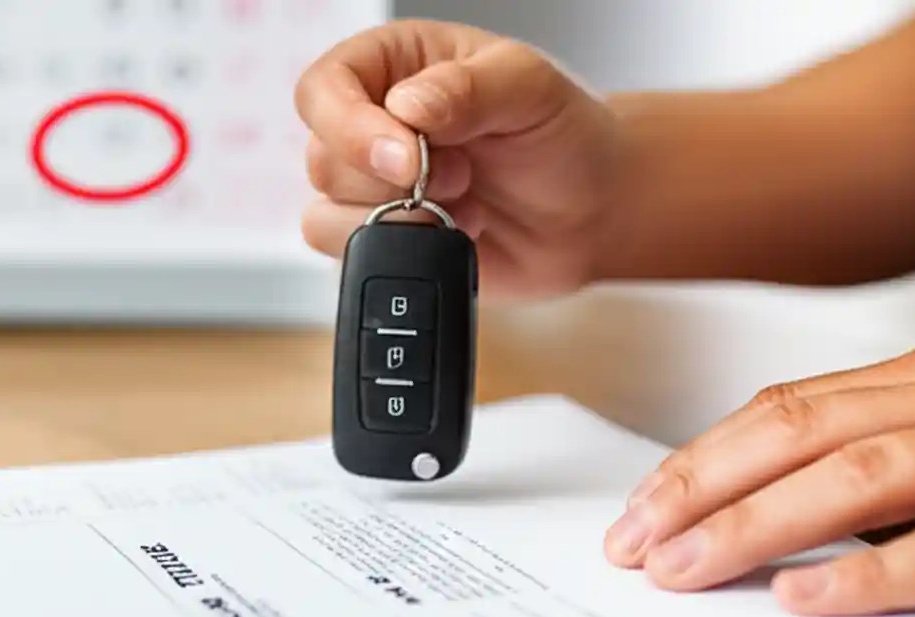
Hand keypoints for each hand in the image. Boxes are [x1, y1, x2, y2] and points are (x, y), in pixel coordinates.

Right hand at [294, 20, 619, 298]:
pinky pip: (350, 253)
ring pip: (326, 212)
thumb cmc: (562, 134)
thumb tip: (406, 106)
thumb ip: (467, 89)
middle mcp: (372, 121)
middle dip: (393, 183)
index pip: (324, 88)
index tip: (408, 159)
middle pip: (323, 158)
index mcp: (393, 64)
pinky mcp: (386, 238)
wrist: (591, 210)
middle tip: (460, 176)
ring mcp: (374, 185)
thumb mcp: (530, 88)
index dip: (351, 129)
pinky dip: (404, 251)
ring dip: (401, 220)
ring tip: (463, 203)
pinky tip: (455, 232)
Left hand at [603, 343, 914, 615]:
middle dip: (697, 492)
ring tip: (685, 569)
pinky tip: (805, 600)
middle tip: (634, 545)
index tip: (638, 508)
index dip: (698, 460)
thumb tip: (763, 510)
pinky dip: (873, 576)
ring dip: (752, 528)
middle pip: (790, 436)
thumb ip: (877, 453)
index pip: (777, 412)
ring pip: (850, 481)